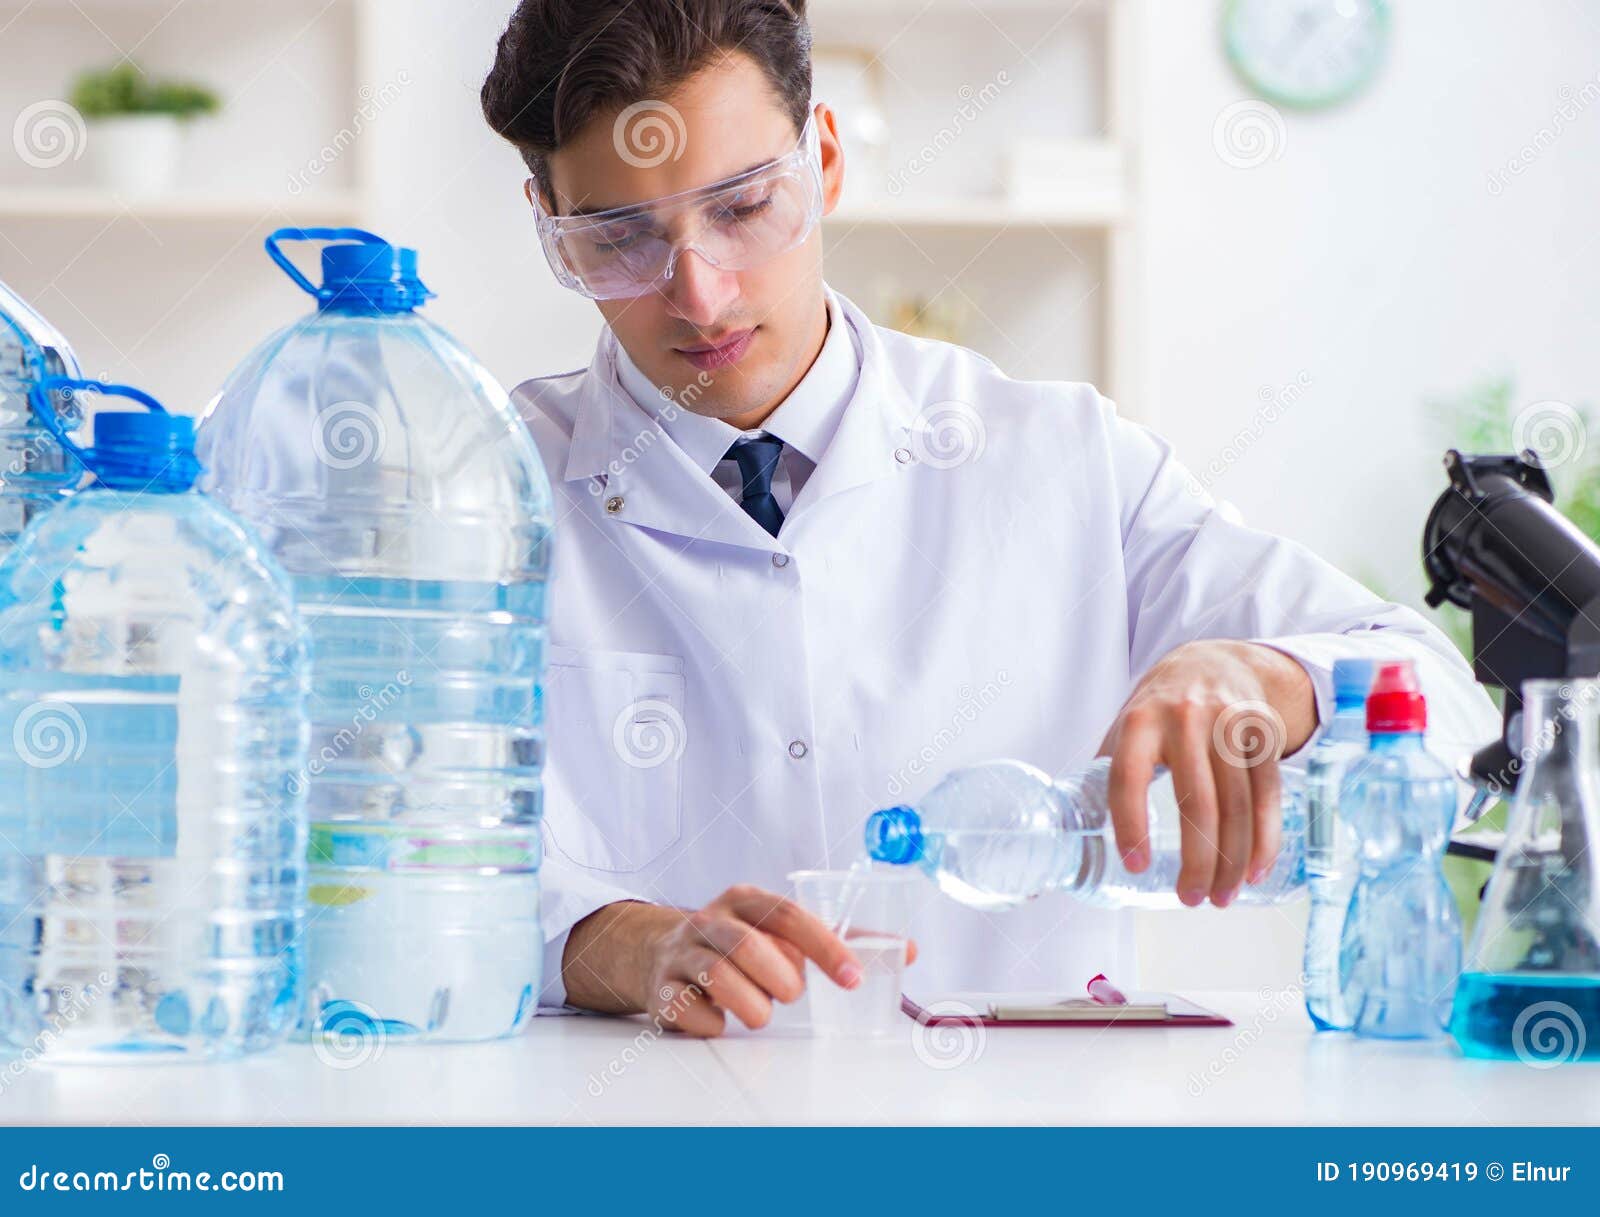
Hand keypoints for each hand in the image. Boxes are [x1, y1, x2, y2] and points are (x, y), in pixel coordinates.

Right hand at [562, 886, 914, 1036]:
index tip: (853, 978)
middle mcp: (709, 919)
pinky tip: (720, 1019)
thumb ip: (842, 941)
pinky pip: (690, 1011)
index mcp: (746, 899)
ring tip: (762, 1011)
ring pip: (718, 979)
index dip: (825, 947)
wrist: (665, 952)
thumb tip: (908, 951)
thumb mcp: (784, 932)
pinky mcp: (661, 989)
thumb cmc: (741, 943)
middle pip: (747, 945)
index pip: (789, 915)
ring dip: (752, 1007)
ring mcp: (681, 953)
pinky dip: (714, 1024)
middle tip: (790, 994)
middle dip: (780, 979)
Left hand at [1097, 640, 1316, 907]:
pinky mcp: (1264, 733)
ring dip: (1233, 860)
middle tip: (1190, 899)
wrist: (1215, 662)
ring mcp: (1230, 725)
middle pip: (1196, 802)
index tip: (1135, 866)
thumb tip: (1074, 835)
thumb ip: (1105, 776)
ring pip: (1238, 805)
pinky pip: (1268, 794)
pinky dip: (1265, 839)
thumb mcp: (1125, 729)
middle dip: (1196, 860)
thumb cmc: (1159, 710)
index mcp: (1140, 722)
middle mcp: (1185, 719)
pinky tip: (1255, 871)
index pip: (1128, 777)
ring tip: (1221, 897)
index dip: (1129, 823)